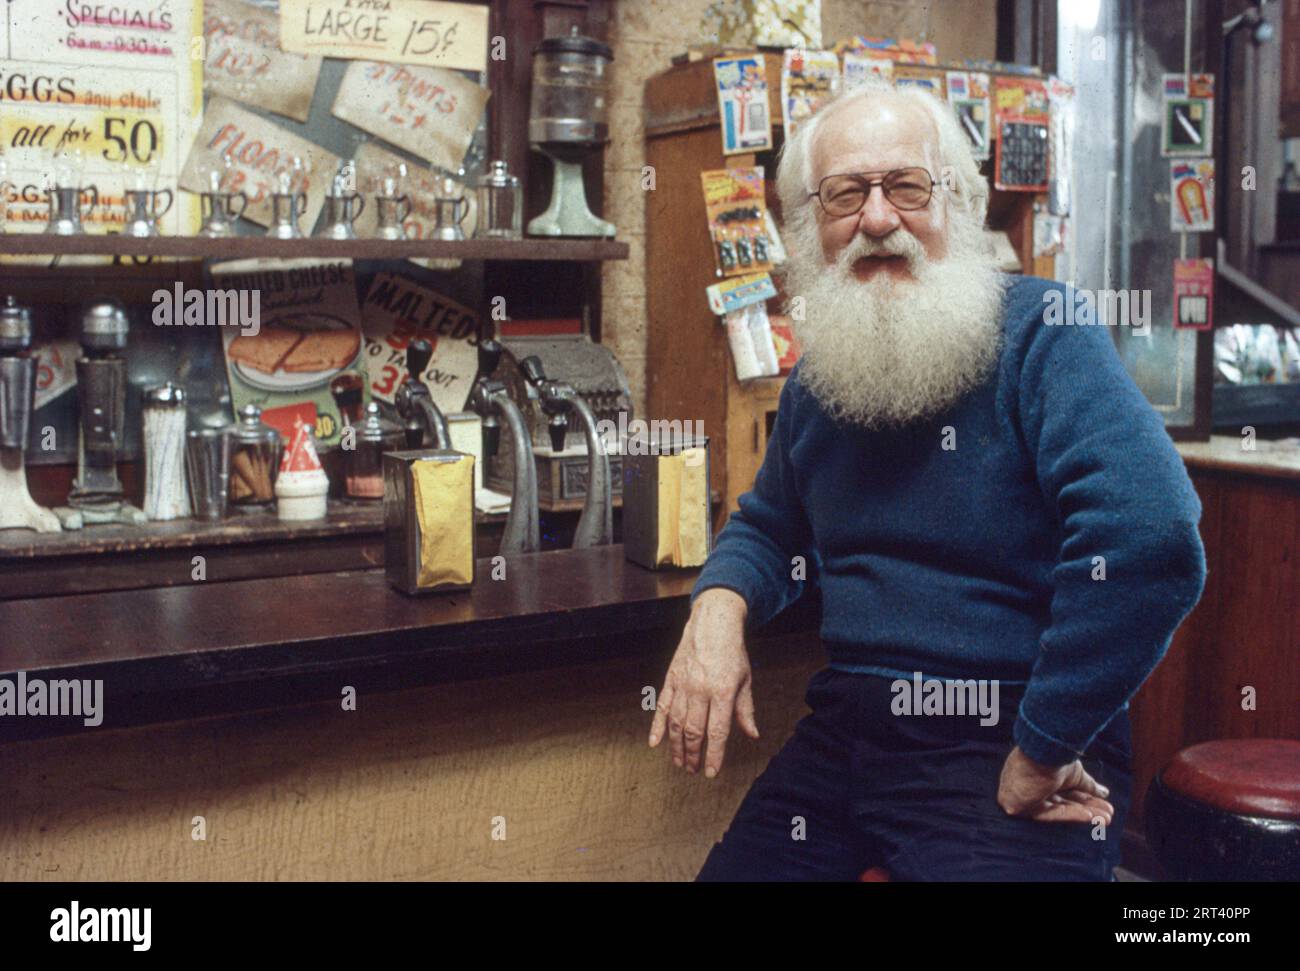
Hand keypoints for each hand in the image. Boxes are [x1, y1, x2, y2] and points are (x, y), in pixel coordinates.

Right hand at [649, 588, 756, 778]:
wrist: (713, 623)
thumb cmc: (732, 653)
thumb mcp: (745, 680)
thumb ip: (745, 710)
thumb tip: (752, 735)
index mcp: (723, 692)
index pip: (717, 732)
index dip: (713, 756)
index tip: (710, 773)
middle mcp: (701, 690)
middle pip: (694, 732)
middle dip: (694, 755)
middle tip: (694, 770)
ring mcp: (683, 685)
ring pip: (676, 723)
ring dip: (677, 747)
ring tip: (680, 763)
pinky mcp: (671, 679)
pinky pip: (662, 707)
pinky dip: (656, 727)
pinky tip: (655, 744)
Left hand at [997, 745, 1114, 824]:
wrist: (1041, 750)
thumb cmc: (1054, 755)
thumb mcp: (1076, 773)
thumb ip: (1088, 785)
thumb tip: (1105, 793)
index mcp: (1040, 773)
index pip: (1065, 791)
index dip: (1086, 800)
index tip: (1107, 806)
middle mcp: (1031, 784)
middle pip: (1063, 802)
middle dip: (1088, 810)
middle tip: (1109, 816)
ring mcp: (1023, 795)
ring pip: (1058, 810)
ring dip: (1083, 815)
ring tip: (1107, 819)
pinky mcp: (1017, 806)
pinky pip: (1047, 814)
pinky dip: (1070, 815)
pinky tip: (1090, 816)